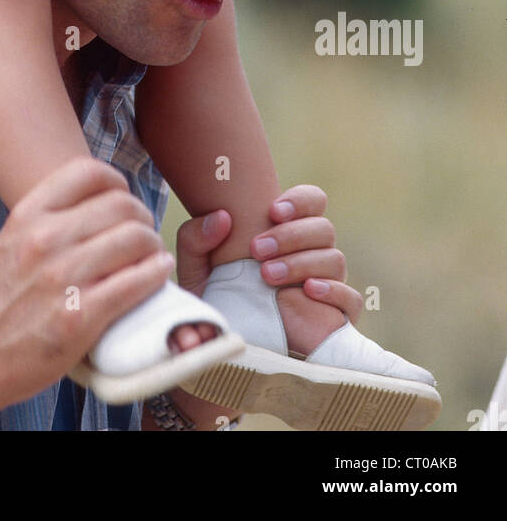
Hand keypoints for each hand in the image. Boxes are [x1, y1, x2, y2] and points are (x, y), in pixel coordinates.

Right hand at [0, 158, 175, 415]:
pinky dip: (157, 272)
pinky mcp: (80, 316)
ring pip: (136, 239)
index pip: (89, 172)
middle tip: (144, 234)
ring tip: (153, 255)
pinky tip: (159, 272)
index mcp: (28, 215)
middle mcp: (44, 239)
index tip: (124, 198)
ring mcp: (62, 278)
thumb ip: (49, 216)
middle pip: (122, 205)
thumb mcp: (14, 240)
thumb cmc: (4, 299)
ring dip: (154, 245)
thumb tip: (100, 199)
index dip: (118, 182)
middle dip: (142, 218)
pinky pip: (137, 281)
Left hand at [175, 184, 360, 319]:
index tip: (272, 211)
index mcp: (288, 232)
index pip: (313, 200)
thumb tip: (220, 217)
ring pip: (335, 258)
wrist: (231, 344)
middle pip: (323, 228)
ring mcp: (328, 283)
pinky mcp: (337, 316)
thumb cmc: (217, 299)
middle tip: (258, 251)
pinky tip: (308, 290)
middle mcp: (313, 253)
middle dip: (291, 235)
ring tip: (268, 276)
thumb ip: (196, 238)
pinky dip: (334, 290)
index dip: (300, 200)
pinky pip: (350, 297)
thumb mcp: (197, 269)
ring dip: (302, 262)